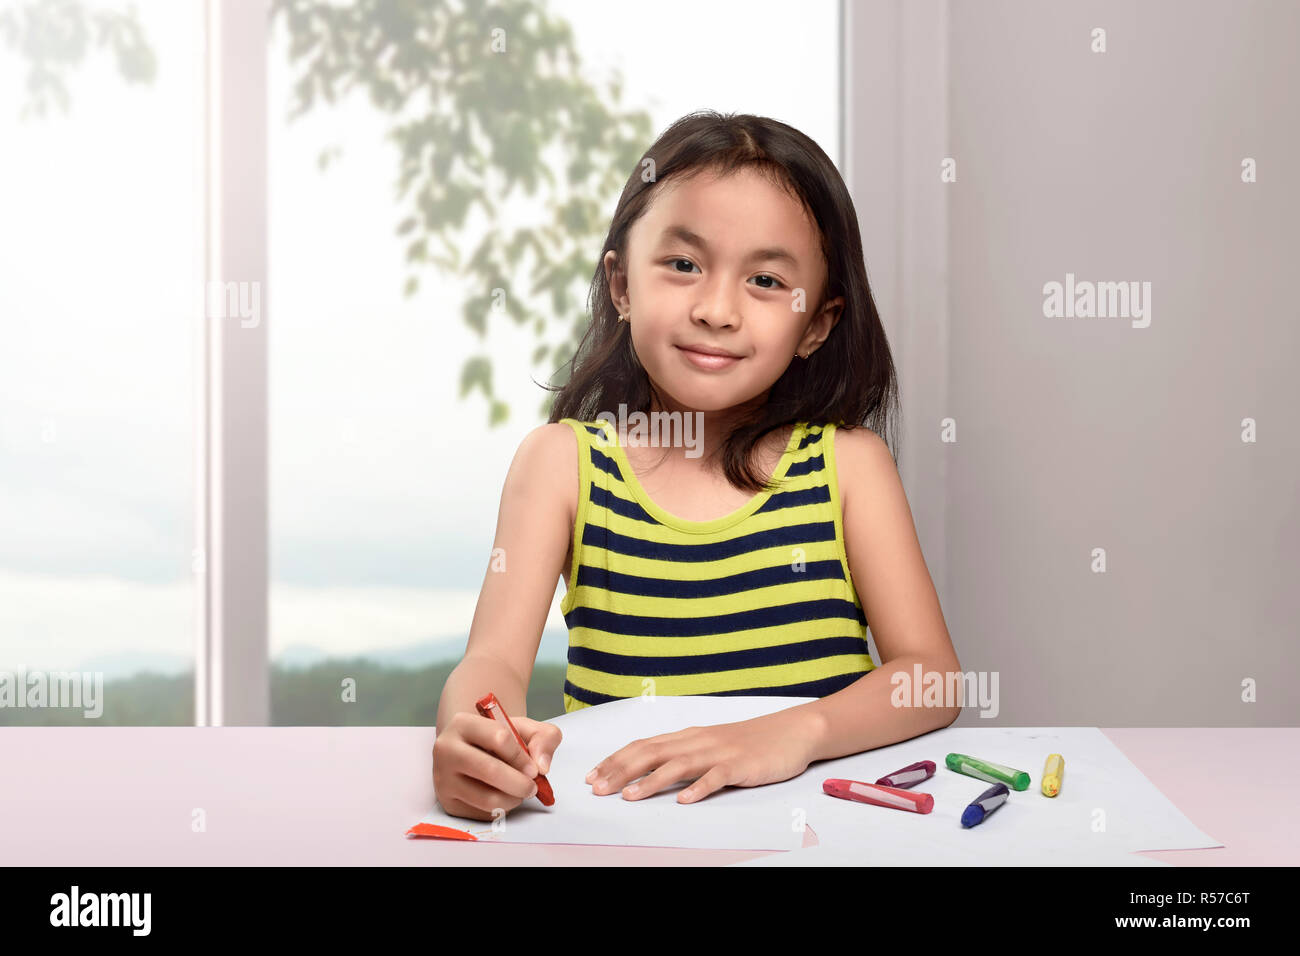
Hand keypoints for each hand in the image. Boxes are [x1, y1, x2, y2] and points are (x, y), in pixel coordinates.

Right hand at [432, 711, 561, 820]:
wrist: (470, 750)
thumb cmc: (497, 739)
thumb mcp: (524, 728)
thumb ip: (544, 737)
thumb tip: (542, 766)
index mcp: (463, 723)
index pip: (499, 738)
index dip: (523, 757)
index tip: (534, 769)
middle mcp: (446, 749)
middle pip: (490, 770)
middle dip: (520, 783)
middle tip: (532, 788)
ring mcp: (443, 777)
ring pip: (486, 798)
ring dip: (512, 799)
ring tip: (519, 792)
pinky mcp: (447, 802)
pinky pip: (481, 813)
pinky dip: (500, 809)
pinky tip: (503, 797)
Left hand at [584, 709, 821, 803]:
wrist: (791, 732)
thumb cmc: (747, 742)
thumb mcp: (709, 745)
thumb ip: (682, 755)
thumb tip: (646, 772)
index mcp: (687, 737)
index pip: (643, 746)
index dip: (616, 760)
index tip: (592, 776)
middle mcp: (698, 742)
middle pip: (652, 753)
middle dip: (621, 771)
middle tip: (598, 789)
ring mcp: (719, 753)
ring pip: (678, 765)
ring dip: (651, 781)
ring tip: (629, 797)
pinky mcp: (741, 766)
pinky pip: (717, 777)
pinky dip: (699, 788)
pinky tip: (684, 800)